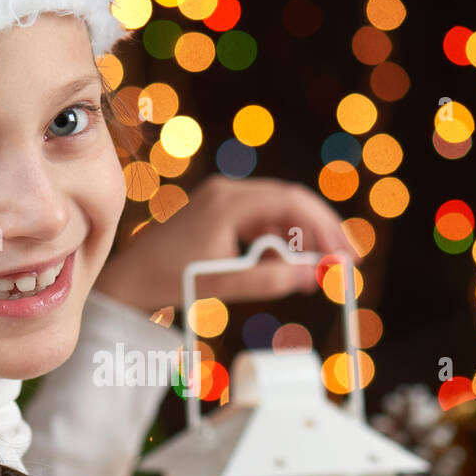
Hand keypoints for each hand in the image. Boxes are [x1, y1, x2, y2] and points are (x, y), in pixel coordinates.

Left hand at [93, 175, 357, 313]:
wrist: (131, 279)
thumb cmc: (171, 280)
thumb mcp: (225, 284)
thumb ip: (272, 280)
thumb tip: (317, 276)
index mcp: (228, 200)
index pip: (292, 202)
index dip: (325, 228)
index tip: (344, 255)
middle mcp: (228, 191)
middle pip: (290, 202)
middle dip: (320, 231)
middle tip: (345, 262)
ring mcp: (223, 199)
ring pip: (278, 212)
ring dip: (301, 238)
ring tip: (320, 270)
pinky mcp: (221, 212)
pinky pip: (262, 221)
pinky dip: (281, 241)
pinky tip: (292, 264)